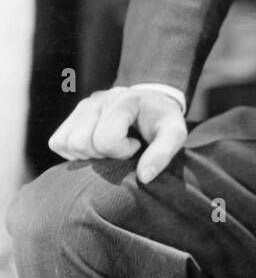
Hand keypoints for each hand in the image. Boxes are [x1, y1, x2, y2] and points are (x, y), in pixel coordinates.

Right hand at [48, 86, 187, 184]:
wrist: (153, 102)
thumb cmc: (162, 121)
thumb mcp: (174, 134)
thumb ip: (162, 154)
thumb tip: (144, 177)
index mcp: (124, 101)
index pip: (105, 139)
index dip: (122, 151)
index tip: (136, 146)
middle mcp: (99, 100)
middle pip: (81, 143)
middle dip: (103, 155)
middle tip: (121, 150)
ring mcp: (83, 106)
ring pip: (66, 143)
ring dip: (87, 155)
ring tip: (109, 149)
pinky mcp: (73, 115)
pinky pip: (57, 142)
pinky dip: (73, 152)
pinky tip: (95, 148)